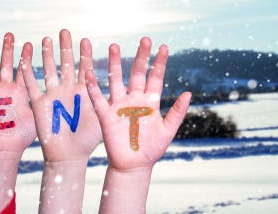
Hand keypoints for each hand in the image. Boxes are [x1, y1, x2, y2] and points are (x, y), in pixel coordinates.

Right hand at [0, 32, 35, 153]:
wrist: (4, 150)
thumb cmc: (22, 137)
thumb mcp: (39, 114)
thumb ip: (46, 99)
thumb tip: (63, 91)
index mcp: (19, 92)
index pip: (22, 69)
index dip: (25, 56)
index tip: (30, 43)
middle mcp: (4, 90)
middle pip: (5, 64)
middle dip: (7, 49)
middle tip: (10, 34)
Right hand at [23, 30, 101, 161]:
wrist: (69, 155)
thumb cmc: (88, 140)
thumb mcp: (101, 116)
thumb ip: (104, 98)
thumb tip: (115, 81)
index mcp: (83, 92)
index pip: (84, 67)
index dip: (84, 53)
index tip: (84, 39)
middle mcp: (67, 90)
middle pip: (65, 64)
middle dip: (64, 48)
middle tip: (64, 31)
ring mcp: (52, 96)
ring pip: (48, 70)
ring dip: (46, 55)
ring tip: (46, 40)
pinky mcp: (39, 104)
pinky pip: (31, 86)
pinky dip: (27, 73)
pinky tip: (24, 59)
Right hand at [85, 38, 191, 170]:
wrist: (133, 165)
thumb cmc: (151, 149)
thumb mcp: (168, 130)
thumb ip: (177, 112)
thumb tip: (188, 93)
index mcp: (150, 102)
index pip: (155, 78)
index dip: (159, 63)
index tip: (163, 47)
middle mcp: (134, 100)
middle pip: (137, 73)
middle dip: (141, 57)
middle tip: (144, 39)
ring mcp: (120, 106)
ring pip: (116, 80)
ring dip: (115, 64)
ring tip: (113, 47)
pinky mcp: (106, 115)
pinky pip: (98, 98)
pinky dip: (93, 87)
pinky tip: (89, 74)